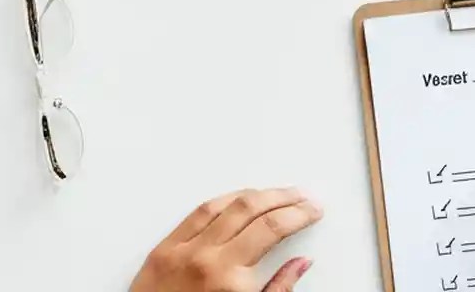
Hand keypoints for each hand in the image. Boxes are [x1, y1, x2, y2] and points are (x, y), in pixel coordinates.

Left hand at [131, 188, 323, 291]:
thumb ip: (277, 290)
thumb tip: (300, 264)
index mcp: (230, 281)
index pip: (274, 229)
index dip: (299, 215)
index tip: (312, 210)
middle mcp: (206, 258)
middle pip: (253, 210)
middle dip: (284, 198)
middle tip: (302, 196)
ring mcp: (181, 250)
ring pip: (226, 204)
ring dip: (257, 194)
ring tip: (277, 192)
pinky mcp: (162, 249)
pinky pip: (198, 212)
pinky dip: (223, 200)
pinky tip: (238, 197)